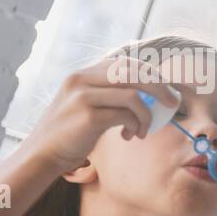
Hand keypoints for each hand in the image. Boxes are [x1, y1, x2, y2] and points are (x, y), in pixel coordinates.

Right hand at [20, 55, 179, 173]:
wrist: (43, 153)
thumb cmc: (73, 132)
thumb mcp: (90, 105)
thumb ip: (112, 94)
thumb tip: (151, 92)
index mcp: (83, 74)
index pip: (125, 62)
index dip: (151, 73)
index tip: (166, 88)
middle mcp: (81, 79)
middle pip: (133, 72)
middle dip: (160, 87)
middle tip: (173, 103)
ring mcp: (83, 96)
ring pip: (133, 95)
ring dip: (147, 115)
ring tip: (143, 130)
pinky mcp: (87, 116)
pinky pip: (126, 115)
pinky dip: (136, 126)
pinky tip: (130, 136)